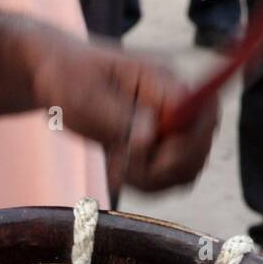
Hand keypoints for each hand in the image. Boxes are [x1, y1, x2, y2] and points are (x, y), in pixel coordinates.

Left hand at [32, 36, 217, 193]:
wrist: (59, 81)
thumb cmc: (69, 78)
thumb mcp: (85, 96)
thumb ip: (119, 117)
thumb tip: (150, 138)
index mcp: (163, 79)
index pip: (203, 111)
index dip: (185, 141)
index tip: (148, 152)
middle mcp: (176, 103)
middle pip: (201, 147)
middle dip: (165, 166)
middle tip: (121, 160)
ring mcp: (172, 127)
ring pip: (187, 170)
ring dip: (152, 179)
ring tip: (115, 163)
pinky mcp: (162, 148)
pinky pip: (171, 179)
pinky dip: (147, 184)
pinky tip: (118, 169)